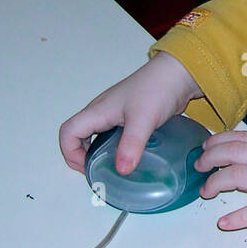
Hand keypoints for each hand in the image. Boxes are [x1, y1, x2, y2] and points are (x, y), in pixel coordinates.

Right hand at [58, 52, 200, 174]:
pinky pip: (113, 136)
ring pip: (96, 137)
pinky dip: (115, 149)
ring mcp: (115, 115)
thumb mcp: (143, 119)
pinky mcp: (130, 119)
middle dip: (83, 157)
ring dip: (100, 154)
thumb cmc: (157, 88)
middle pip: (78, 137)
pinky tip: (131, 157)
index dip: (70, 153)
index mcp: (97, 111)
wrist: (178, 74)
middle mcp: (102, 113)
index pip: (68, 133)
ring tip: (115, 168)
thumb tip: (122, 170)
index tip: (89, 168)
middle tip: (100, 173)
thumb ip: (131, 144)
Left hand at [193, 131, 246, 230]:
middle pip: (232, 153)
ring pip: (236, 177)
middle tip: (199, 166)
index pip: (241, 138)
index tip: (206, 145)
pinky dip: (236, 219)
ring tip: (206, 191)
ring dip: (215, 183)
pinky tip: (223, 223)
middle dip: (209, 157)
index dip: (219, 141)